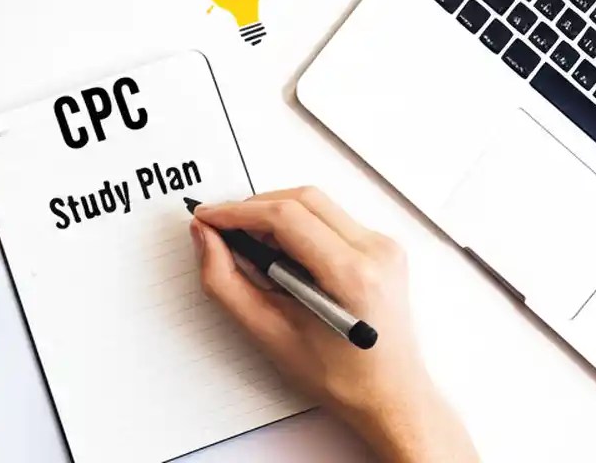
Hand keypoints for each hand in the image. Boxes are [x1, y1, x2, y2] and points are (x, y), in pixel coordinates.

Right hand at [191, 187, 477, 462]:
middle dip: (255, 210)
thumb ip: (226, 282)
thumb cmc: (339, 377)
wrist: (389, 394)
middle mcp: (375, 252)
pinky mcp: (383, 247)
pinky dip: (301, 228)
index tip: (208, 217)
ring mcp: (384, 246)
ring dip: (278, 217)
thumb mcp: (268, 334)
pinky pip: (333, 219)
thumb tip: (206, 237)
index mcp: (352, 276)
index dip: (237, 212)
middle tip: (225, 233)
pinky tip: (286, 258)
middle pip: (302, 200)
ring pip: (317, 204)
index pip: (285, 217)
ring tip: (255, 252)